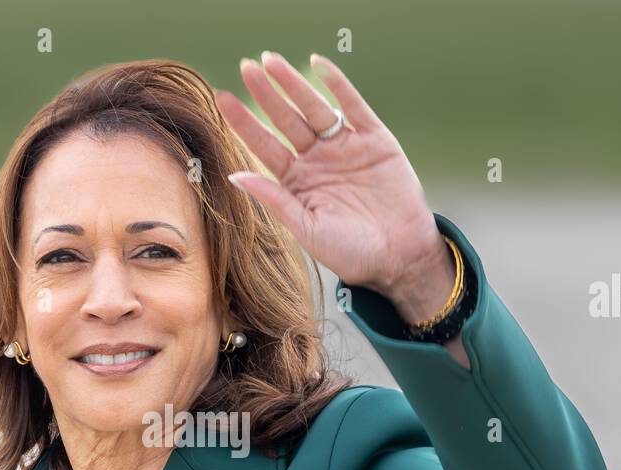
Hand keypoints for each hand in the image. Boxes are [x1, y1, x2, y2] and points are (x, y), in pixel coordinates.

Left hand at [215, 51, 468, 365]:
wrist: (399, 257)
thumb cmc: (350, 252)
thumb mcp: (306, 228)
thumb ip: (275, 200)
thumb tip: (235, 175)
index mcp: (296, 182)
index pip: (264, 146)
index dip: (244, 122)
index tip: (221, 97)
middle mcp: (317, 160)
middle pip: (286, 120)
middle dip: (266, 94)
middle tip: (246, 68)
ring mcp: (344, 147)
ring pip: (314, 108)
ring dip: (293, 84)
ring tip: (271, 61)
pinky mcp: (375, 140)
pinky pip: (353, 106)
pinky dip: (337, 84)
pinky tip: (318, 64)